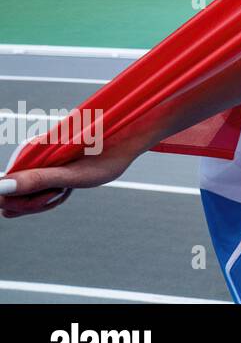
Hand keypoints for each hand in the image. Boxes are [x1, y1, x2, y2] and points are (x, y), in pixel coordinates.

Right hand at [0, 143, 141, 218]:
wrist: (126, 138)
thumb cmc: (106, 156)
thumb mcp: (74, 175)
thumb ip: (37, 181)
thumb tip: (0, 189)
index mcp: (28, 155)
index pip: (3, 193)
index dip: (25, 202)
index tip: (56, 193)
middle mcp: (26, 159)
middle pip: (11, 200)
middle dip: (36, 203)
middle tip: (64, 191)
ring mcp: (34, 164)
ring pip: (24, 198)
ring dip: (45, 199)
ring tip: (68, 188)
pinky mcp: (44, 168)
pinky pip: (36, 193)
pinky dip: (50, 196)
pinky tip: (67, 188)